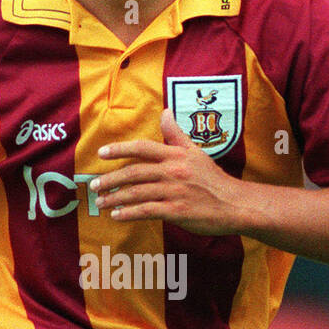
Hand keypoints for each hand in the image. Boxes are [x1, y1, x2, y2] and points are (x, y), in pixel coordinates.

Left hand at [92, 109, 244, 234]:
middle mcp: (173, 171)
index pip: (142, 148)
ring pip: (136, 193)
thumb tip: (165, 112)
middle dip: (110, 179)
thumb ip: (176, 134)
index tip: (101, 153)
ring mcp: (174, 192)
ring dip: (115, 198)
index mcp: (176, 155)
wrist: (234, 204)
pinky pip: (146, 211)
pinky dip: (128, 214)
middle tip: (94, 185)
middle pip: (134, 172)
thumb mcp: (196, 152)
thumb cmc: (213, 179)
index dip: (120, 149)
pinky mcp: (177, 211)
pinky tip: (117, 216)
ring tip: (101, 202)